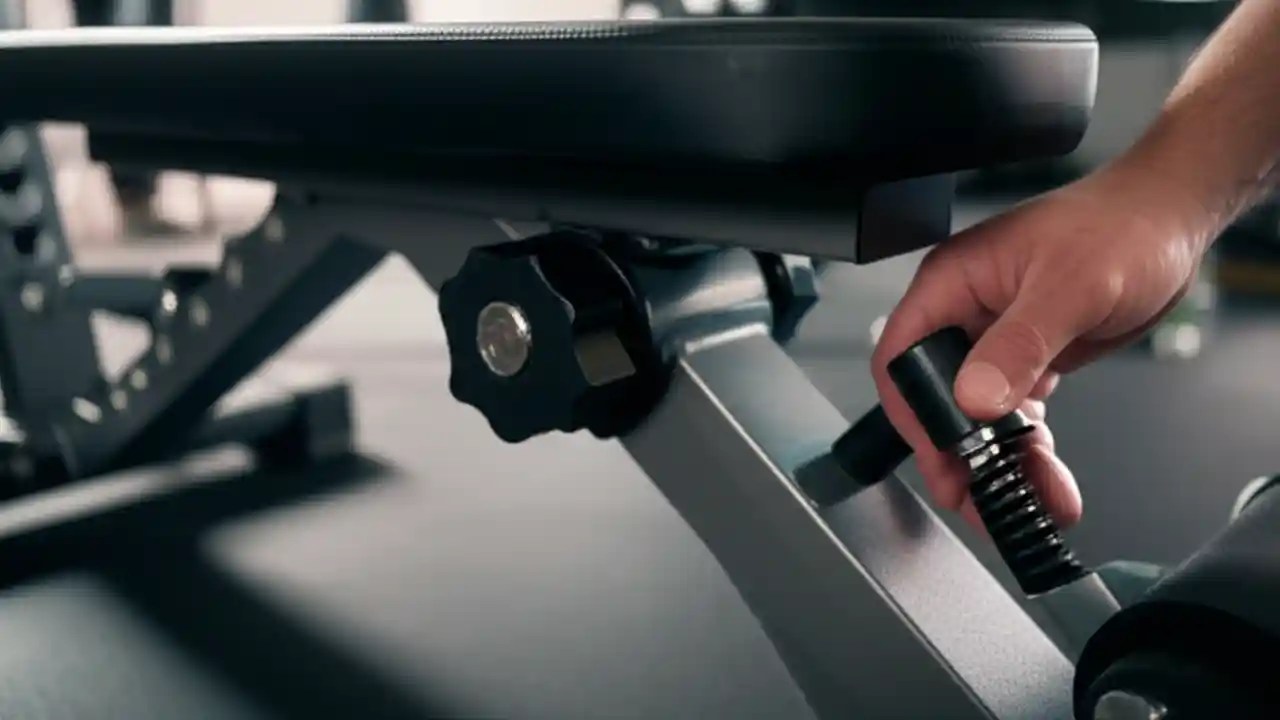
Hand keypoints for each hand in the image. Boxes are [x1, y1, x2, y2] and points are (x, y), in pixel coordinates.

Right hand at [872, 161, 1211, 527]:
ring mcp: (996, 338)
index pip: (903, 357)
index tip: (940, 457)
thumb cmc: (1122, 226)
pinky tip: (1046, 478)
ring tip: (1029, 500)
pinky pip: (1014, 414)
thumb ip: (1020, 343)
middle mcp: (965, 313)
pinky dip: (1028, 450)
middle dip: (958, 454)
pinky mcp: (1027, 358)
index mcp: (953, 283)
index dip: (913, 412)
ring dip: (1000, 462)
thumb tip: (975, 396)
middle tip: (977, 498)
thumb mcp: (1071, 286)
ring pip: (978, 416)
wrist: (1173, 221)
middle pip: (937, 398)